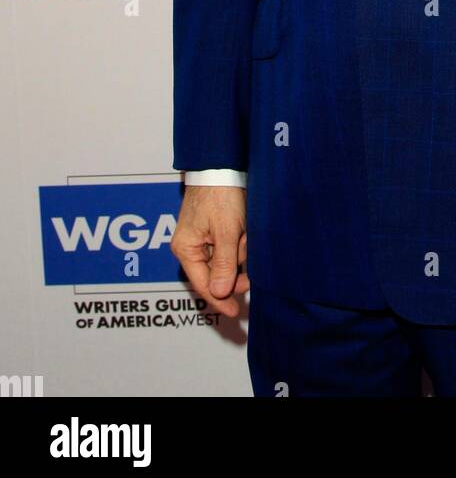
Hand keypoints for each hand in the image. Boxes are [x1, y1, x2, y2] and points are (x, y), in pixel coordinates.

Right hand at [171, 184, 249, 317]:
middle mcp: (189, 247)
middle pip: (216, 273)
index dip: (220, 300)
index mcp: (185, 249)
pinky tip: (244, 230)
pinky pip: (228, 246)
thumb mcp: (226, 231)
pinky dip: (239, 242)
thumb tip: (220, 293)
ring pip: (225, 260)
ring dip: (239, 251)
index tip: (237, 312)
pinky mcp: (212, 230)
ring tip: (244, 232)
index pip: (203, 285)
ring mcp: (201, 239)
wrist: (221, 165)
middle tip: (247, 252)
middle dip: (236, 265)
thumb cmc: (220, 194)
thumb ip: (224, 263)